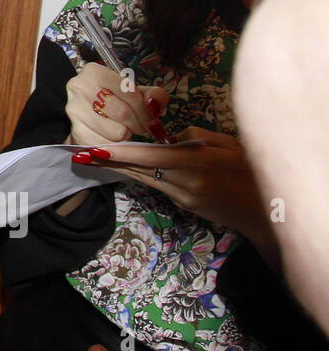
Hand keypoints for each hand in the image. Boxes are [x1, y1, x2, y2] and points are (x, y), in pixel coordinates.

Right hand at [65, 63, 169, 145]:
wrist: (87, 111)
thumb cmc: (113, 99)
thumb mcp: (133, 91)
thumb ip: (152, 94)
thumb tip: (156, 103)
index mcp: (95, 72)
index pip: (128, 92)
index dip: (146, 110)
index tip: (154, 121)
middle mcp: (80, 87)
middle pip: (123, 113)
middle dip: (140, 125)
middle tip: (145, 129)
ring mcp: (75, 110)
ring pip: (116, 132)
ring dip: (128, 136)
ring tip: (127, 131)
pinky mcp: (76, 131)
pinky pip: (107, 145)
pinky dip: (115, 147)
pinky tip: (115, 140)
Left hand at [78, 128, 274, 253]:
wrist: (269, 212)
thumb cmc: (252, 170)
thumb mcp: (227, 145)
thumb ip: (195, 137)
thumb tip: (170, 137)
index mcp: (195, 164)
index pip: (148, 157)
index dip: (119, 154)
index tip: (95, 150)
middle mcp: (184, 183)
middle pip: (139, 171)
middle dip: (109, 162)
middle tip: (81, 153)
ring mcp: (183, 198)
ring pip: (145, 180)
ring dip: (121, 169)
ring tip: (94, 158)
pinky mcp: (186, 206)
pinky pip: (158, 187)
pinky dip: (142, 176)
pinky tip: (126, 168)